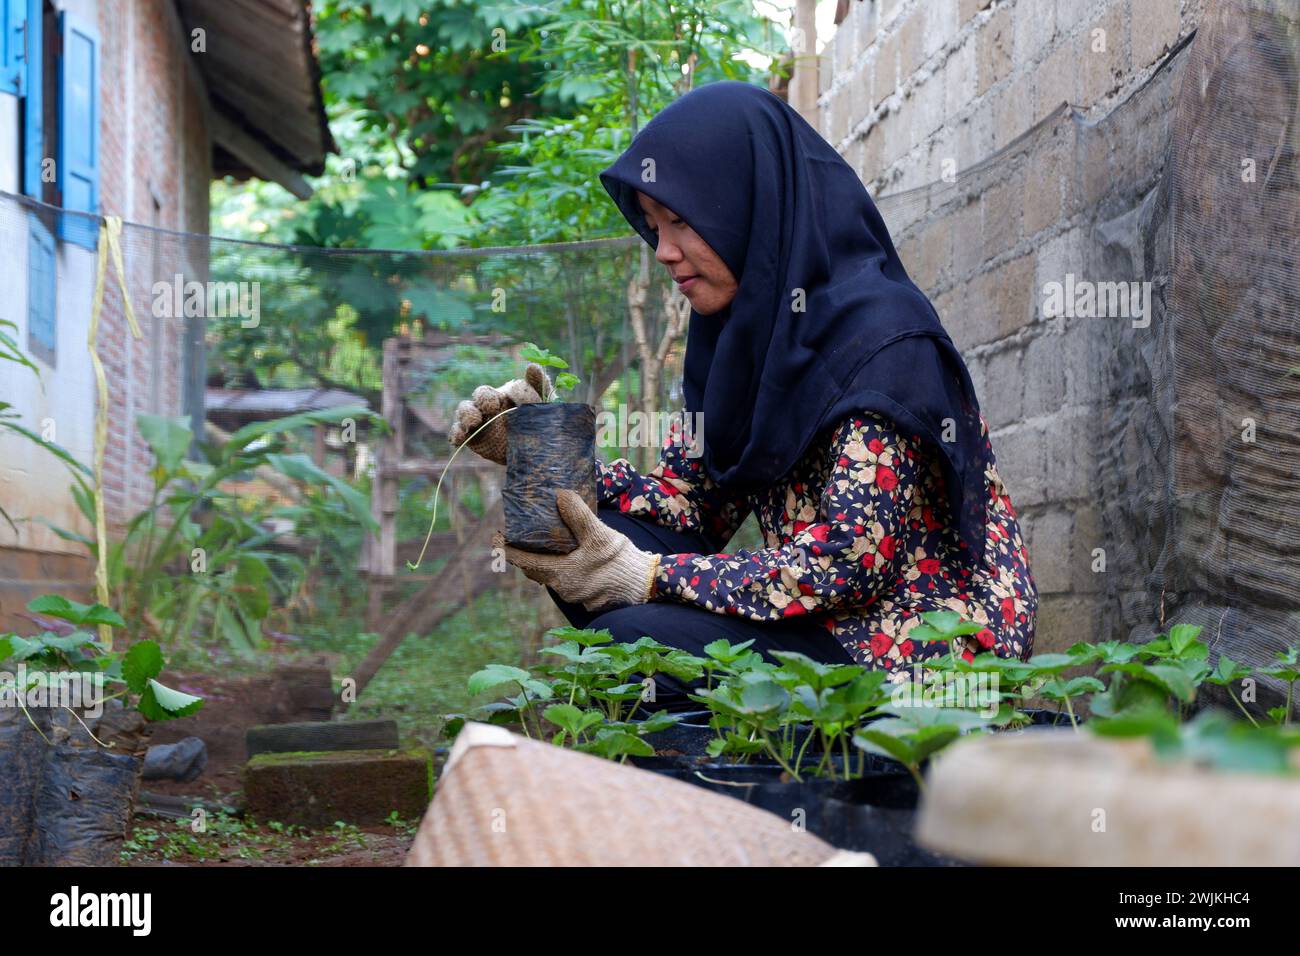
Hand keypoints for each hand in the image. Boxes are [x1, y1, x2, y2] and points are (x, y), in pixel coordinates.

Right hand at [448, 363, 552, 465]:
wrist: (536, 447)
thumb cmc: (537, 419)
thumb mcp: (542, 402)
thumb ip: (538, 385)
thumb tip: (532, 366)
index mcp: (500, 394)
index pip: (497, 389)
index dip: (501, 393)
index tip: (516, 397)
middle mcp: (486, 406)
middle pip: (479, 395)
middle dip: (483, 399)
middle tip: (493, 405)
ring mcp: (477, 422)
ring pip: (464, 411)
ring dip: (466, 414)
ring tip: (474, 421)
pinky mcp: (473, 439)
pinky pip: (458, 434)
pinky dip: (456, 434)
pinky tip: (460, 437)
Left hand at [494, 490, 659, 612]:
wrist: (646, 584)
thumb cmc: (620, 560)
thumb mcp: (598, 534)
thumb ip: (577, 516)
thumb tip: (559, 495)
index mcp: (560, 574)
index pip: (524, 562)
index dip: (507, 549)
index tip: (495, 537)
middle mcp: (564, 589)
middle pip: (536, 571)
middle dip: (526, 554)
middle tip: (519, 536)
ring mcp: (576, 596)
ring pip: (552, 577)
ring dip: (546, 562)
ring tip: (545, 543)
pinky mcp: (589, 597)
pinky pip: (568, 581)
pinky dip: (563, 568)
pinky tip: (571, 556)